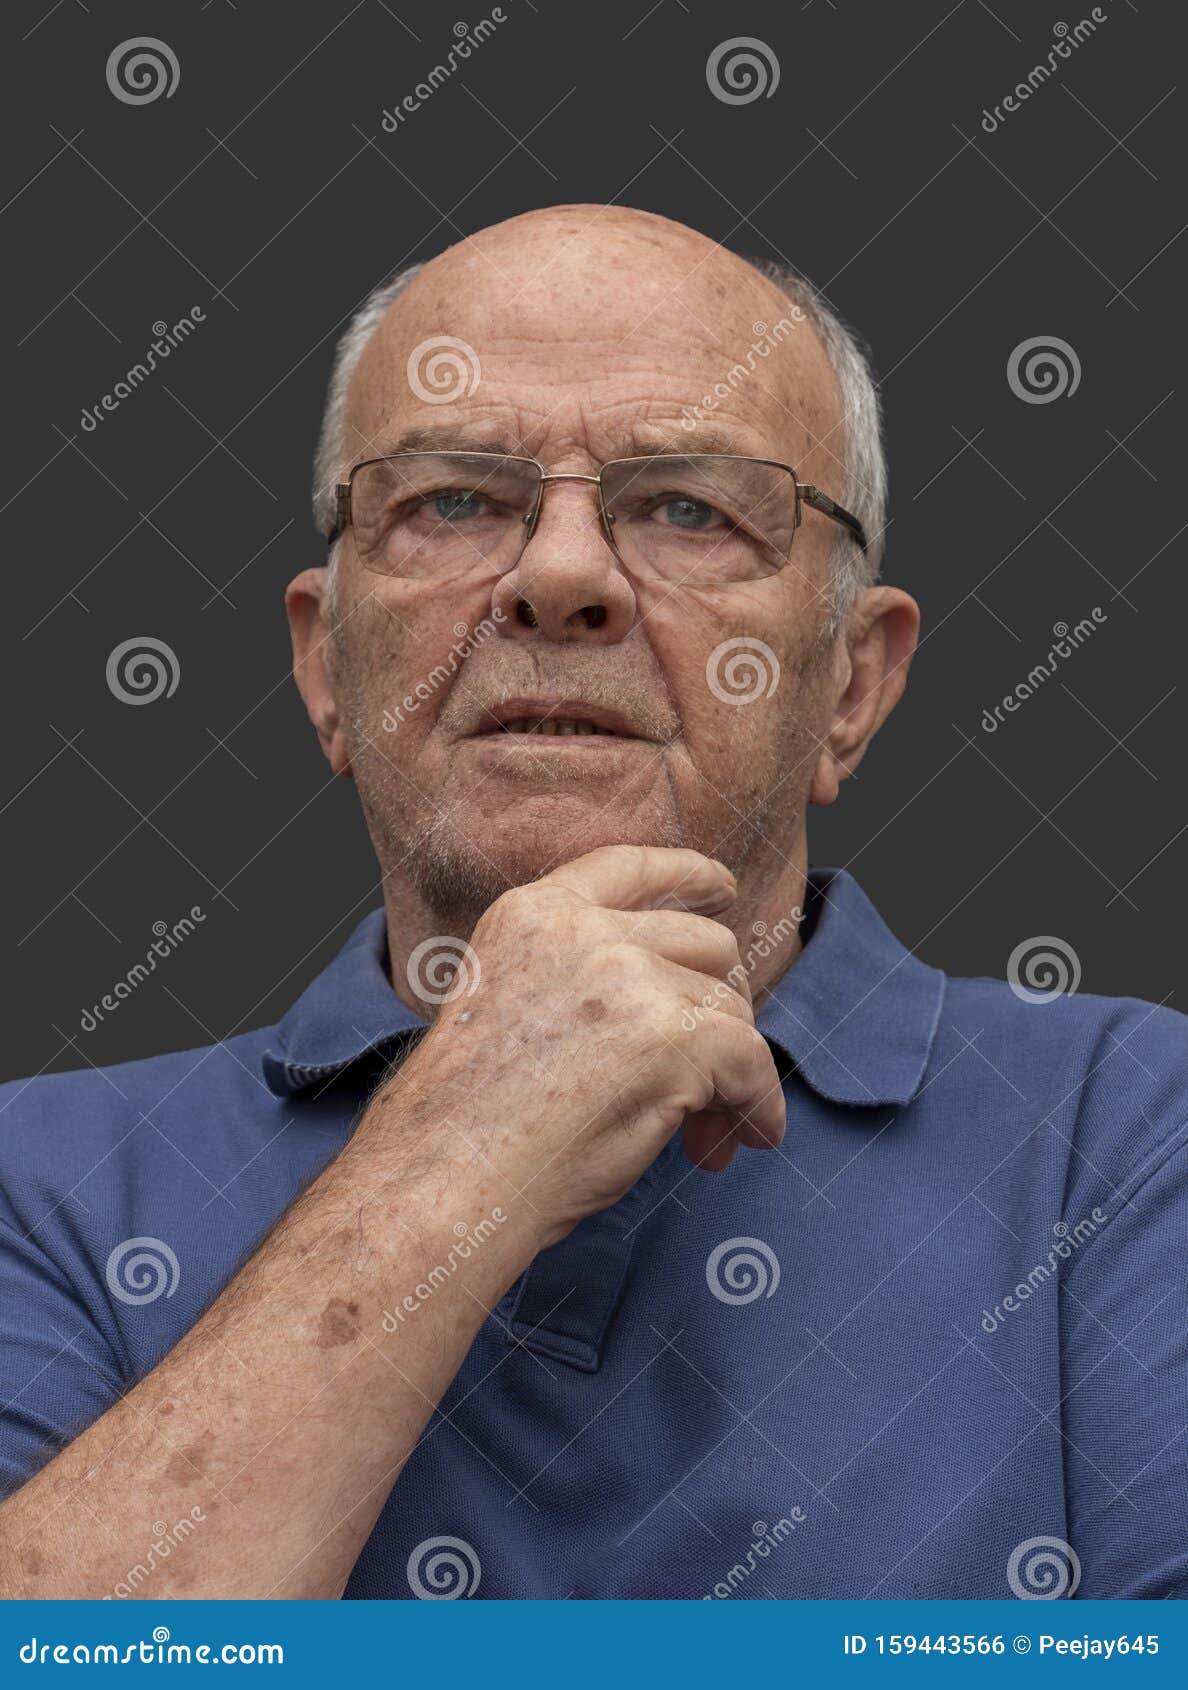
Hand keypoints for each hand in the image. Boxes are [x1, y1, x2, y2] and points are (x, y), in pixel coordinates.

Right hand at [401, 846, 785, 1247]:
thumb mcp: (508, 1005)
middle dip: (720, 1007)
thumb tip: (682, 1001)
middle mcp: (583, 930)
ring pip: (731, 1010)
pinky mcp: (672, 1036)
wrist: (448, 1179)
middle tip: (710, 1079)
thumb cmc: (468, 1122)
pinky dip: (758, 1104)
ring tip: (706, 1136)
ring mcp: (630, 977)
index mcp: (533, 914)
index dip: (687, 873)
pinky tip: (741, 1139)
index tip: (722, 888)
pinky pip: (751, 1062)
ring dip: (732, 1073)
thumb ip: (577, 977)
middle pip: (705, 942)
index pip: (629, 865)